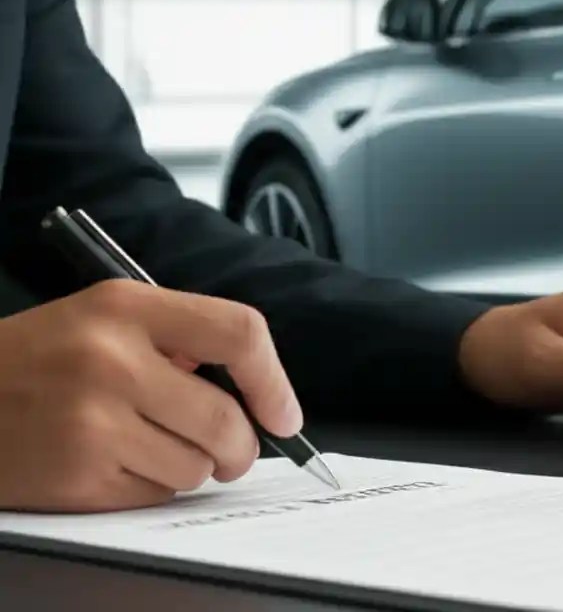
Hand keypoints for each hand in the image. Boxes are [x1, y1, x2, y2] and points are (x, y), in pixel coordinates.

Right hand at [0, 280, 302, 512]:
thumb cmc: (37, 358)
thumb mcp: (101, 317)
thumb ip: (176, 339)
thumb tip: (255, 392)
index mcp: (125, 306)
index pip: (239, 333)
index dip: (274, 380)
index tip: (285, 414)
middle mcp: (112, 359)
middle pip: (226, 420)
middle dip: (240, 447)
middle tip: (231, 451)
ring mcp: (93, 421)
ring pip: (196, 466)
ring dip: (188, 466)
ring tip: (145, 444)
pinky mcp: (76, 476)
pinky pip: (155, 495)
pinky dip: (148, 488)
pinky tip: (112, 462)